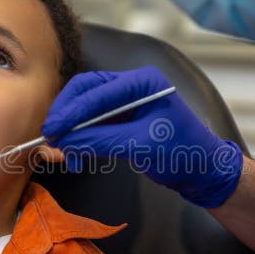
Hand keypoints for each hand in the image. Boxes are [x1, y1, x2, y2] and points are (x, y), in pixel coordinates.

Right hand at [42, 66, 242, 207]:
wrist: (204, 171)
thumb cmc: (182, 153)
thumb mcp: (140, 146)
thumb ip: (101, 141)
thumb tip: (65, 143)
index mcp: (143, 82)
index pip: (97, 90)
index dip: (71, 111)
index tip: (52, 130)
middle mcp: (132, 86)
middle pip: (86, 92)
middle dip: (66, 115)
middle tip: (50, 137)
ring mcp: (127, 102)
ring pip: (87, 108)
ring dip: (72, 129)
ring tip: (63, 152)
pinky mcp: (122, 120)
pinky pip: (93, 123)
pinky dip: (82, 138)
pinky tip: (76, 155)